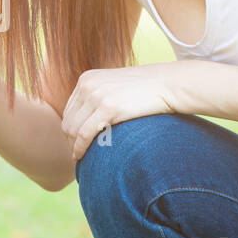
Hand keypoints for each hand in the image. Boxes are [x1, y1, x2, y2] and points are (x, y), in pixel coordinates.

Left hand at [62, 64, 177, 159]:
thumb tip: (88, 120)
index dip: (71, 130)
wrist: (168, 84)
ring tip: (81, 158)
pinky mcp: (108, 107)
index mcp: (86, 79)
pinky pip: (85, 134)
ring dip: (74, 146)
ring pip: (73, 129)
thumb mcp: (115, 87)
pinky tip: (81, 157)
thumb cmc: (145, 90)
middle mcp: (87, 85)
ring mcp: (97, 95)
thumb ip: (99, 97)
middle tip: (78, 154)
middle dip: (71, 140)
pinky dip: (80, 148)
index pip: (69, 110)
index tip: (76, 144)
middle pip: (68, 121)